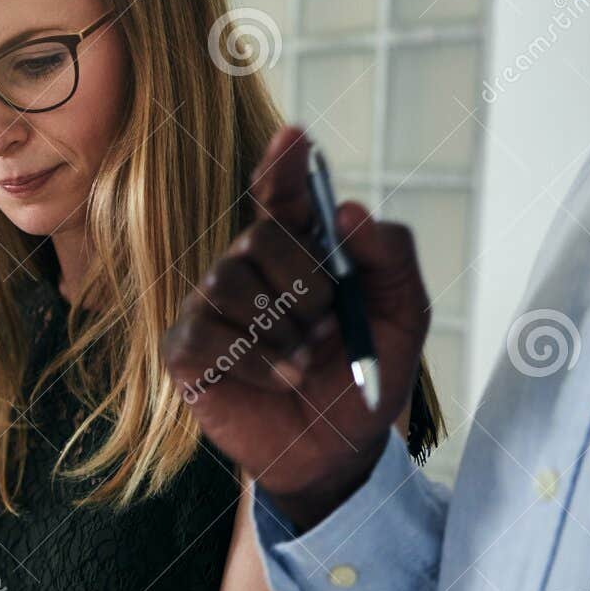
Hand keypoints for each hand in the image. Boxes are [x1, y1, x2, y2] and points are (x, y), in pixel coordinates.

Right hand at [162, 126, 430, 529]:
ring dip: (277, 328)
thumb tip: (350, 210)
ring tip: (302, 363)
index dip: (282, 164)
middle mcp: (249, 269)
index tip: (295, 138)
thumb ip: (391, 257)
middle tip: (325, 324)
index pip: (282, 194)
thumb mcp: (403, 318)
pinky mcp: (186, 351)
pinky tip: (275, 379)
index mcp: (300, 251)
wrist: (335, 452)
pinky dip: (249, 359)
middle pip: (259, 238)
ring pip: (226, 282)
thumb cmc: (363, 379)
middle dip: (302, 283)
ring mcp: (210, 309)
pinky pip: (203, 334)